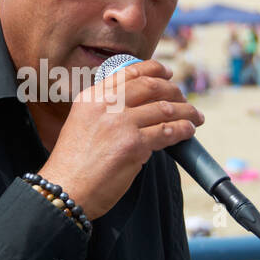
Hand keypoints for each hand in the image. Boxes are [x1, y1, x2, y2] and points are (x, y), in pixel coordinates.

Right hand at [39, 59, 203, 220]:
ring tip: (196, 118)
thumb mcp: (82, 124)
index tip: (168, 73)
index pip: (128, 73)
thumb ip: (106, 113)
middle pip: (151, 87)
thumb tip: (141, 112)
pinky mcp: (133, 144)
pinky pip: (168, 131)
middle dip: (175, 92)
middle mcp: (106, 104)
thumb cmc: (73, 166)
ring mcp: (120, 123)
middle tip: (185, 101)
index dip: (154, 70)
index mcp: (92, 97)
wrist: (64, 189)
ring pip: (165, 108)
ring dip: (186, 112)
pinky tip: (189, 131)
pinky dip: (184, 130)